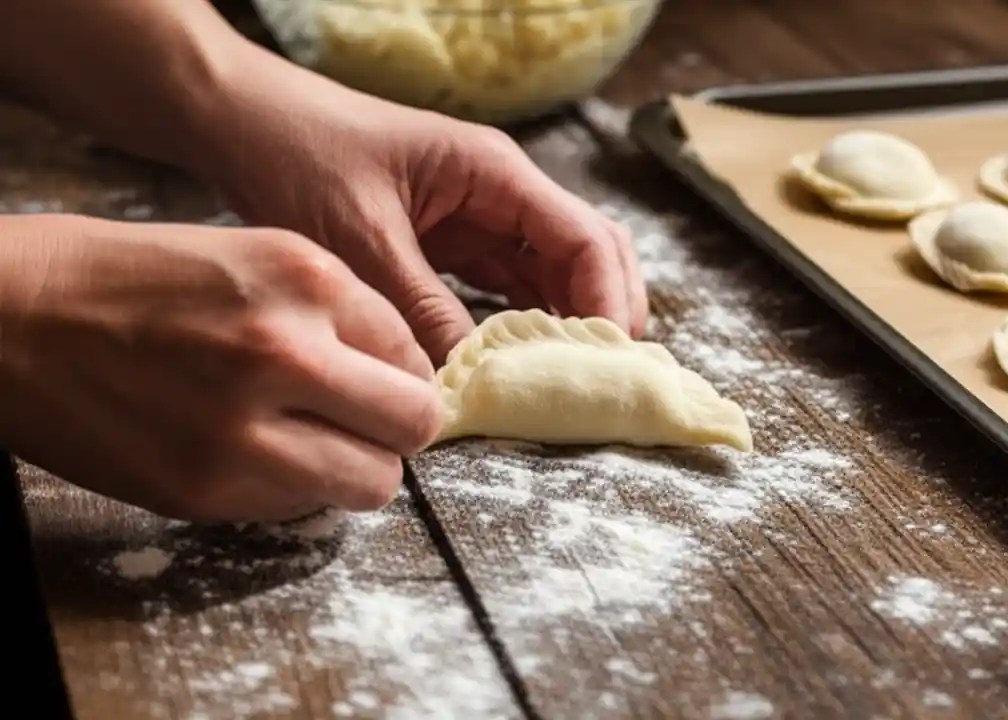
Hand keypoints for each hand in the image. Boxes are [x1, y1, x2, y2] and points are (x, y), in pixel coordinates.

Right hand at [0, 215, 440, 521]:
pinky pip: (302, 507)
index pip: (417, 354)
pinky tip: (255, 454)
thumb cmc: (132, 280)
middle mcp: (286, 351)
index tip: (378, 382)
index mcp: (307, 279)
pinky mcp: (207, 487)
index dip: (401, 373)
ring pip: (374, 482)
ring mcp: (246, 427)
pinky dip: (295, 489)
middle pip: (415, 423)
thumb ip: (339, 312)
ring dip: (356, 468)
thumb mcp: (255, 256)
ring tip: (312, 442)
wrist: (12, 317)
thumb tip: (404, 373)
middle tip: (365, 421)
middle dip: (399, 426)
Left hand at [193, 60, 647, 363]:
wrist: (244, 122)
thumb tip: (465, 382)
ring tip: (567, 387)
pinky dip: (522, 328)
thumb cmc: (298, 155)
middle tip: (601, 382)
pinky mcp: (457, 244)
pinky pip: (511, 288)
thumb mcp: (360, 240)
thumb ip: (419, 309)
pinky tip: (517, 369)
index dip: (607, 304)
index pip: (585, 240)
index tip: (603, 364)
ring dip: (567, 326)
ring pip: (556, 275)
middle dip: (605, 315)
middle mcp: (502, 192)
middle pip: (590, 255)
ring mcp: (483, 218)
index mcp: (494, 173)